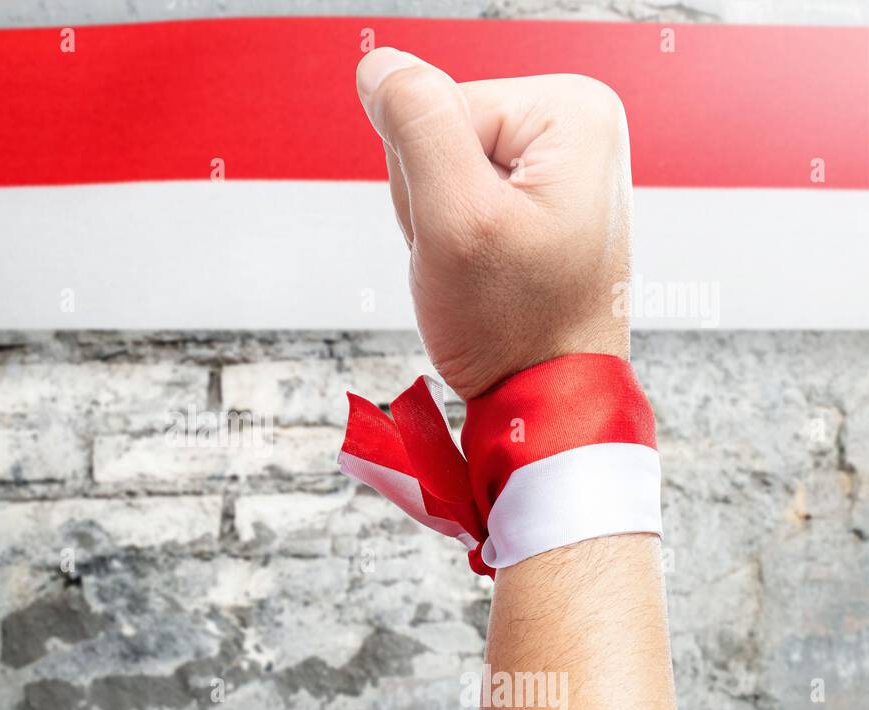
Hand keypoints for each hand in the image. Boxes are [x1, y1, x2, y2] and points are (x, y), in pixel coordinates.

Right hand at [356, 48, 633, 398]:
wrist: (545, 396)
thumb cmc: (515, 326)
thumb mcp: (454, 222)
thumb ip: (416, 128)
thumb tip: (380, 66)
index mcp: (572, 110)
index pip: (437, 108)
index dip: (425, 180)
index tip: (465, 235)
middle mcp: (575, 124)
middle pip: (440, 132)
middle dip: (432, 202)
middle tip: (468, 258)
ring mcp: (559, 162)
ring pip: (441, 168)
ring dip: (439, 225)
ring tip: (478, 269)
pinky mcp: (539, 195)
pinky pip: (460, 196)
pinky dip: (453, 237)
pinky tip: (482, 270)